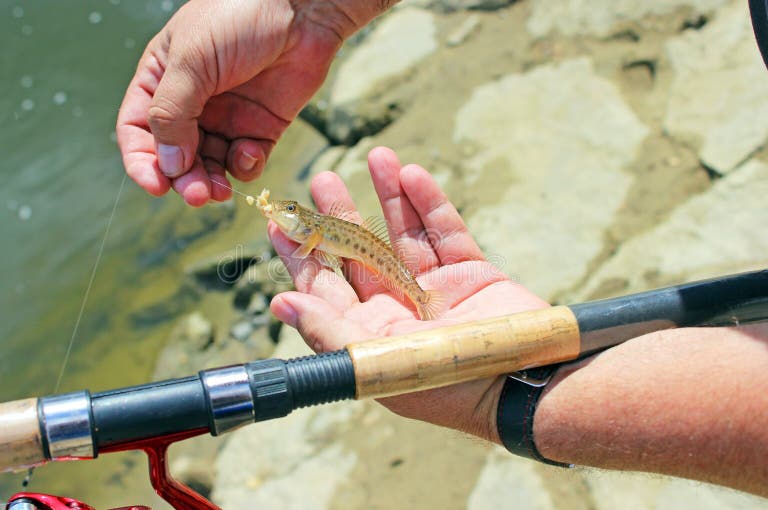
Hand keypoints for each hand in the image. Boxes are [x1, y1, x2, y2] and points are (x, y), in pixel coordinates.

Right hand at [116, 0, 385, 205]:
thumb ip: (173, 113)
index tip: (154, 185)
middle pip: (175, 155)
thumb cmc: (239, 17)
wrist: (303, 8)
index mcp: (161, 80)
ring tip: (219, 191)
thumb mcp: (192, 60)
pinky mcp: (261, 127)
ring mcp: (226, 116)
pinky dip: (245, 166)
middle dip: (182, 179)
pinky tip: (250, 153)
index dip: (142, 161)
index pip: (138, 129)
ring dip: (211, 181)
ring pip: (209, 165)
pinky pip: (245, 160)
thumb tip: (167, 164)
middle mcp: (191, 103)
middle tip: (195, 194)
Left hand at [269, 147, 548, 440]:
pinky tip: (411, 174)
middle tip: (322, 178)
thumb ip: (328, 331)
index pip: (325, 287)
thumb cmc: (447, 386)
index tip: (278, 222)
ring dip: (388, 195)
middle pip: (360, 253)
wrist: (527, 388)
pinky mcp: (471, 274)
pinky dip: (429, 203)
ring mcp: (435, 290)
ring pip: (404, 234)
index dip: (301, 254)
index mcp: (370, 334)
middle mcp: (398, 310)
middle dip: (341, 215)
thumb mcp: (378, 363)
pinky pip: (445, 231)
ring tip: (374, 154)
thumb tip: (278, 304)